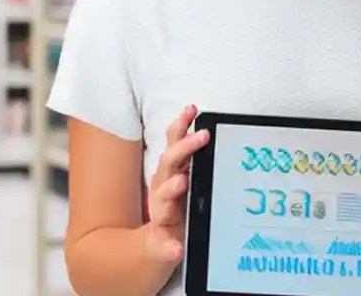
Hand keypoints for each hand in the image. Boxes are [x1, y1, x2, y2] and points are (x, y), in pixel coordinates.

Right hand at [144, 104, 209, 263]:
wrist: (152, 250)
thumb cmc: (175, 214)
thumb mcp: (183, 185)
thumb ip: (192, 163)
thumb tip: (208, 133)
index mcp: (169, 176)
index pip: (173, 145)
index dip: (180, 125)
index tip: (192, 109)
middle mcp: (161, 190)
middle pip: (168, 164)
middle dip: (183, 148)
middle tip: (202, 136)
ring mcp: (160, 215)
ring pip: (161, 199)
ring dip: (170, 189)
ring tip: (183, 182)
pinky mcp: (160, 244)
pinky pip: (163, 246)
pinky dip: (168, 247)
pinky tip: (175, 248)